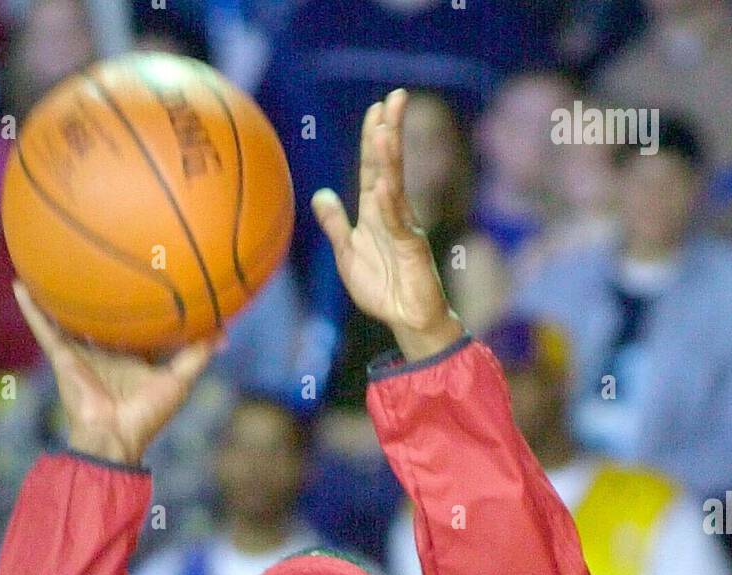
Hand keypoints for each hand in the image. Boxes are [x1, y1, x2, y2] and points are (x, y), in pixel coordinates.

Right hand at [13, 282, 218, 465]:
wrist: (114, 436)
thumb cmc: (147, 414)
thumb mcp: (179, 380)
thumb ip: (197, 355)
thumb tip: (224, 331)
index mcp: (132, 357)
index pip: (137, 325)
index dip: (142, 304)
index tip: (149, 273)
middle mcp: (106, 353)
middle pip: (102, 317)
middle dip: (99, 291)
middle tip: (100, 255)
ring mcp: (82, 355)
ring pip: (68, 317)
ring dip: (58, 294)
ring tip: (49, 262)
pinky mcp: (62, 358)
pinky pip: (44, 328)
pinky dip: (31, 309)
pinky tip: (19, 283)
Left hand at [311, 89, 463, 362]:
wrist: (406, 320)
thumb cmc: (381, 289)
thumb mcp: (347, 254)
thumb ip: (335, 225)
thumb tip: (319, 194)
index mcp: (375, 212)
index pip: (373, 167)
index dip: (373, 139)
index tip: (376, 108)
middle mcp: (392, 213)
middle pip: (389, 166)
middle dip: (390, 132)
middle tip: (396, 98)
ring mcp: (404, 228)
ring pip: (396, 187)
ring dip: (390, 159)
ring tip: (385, 131)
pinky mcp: (412, 249)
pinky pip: (398, 223)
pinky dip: (390, 204)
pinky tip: (384, 185)